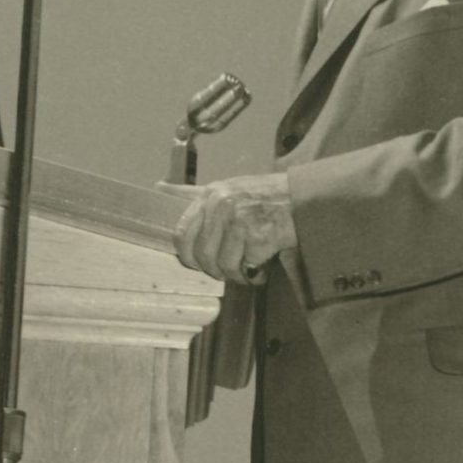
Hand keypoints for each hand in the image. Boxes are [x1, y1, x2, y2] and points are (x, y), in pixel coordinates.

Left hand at [161, 175, 296, 283]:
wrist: (303, 199)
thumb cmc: (266, 195)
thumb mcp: (226, 187)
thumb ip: (194, 193)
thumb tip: (159, 187)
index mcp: (211, 195)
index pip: (182, 232)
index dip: (186, 255)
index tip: (197, 263)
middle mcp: (222, 206)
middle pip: (202, 254)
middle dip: (213, 269)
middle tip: (226, 271)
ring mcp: (241, 221)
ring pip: (224, 264)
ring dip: (237, 275)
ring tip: (247, 270)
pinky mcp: (260, 237)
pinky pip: (248, 268)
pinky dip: (255, 275)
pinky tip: (262, 269)